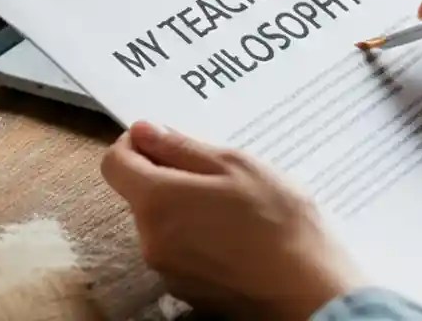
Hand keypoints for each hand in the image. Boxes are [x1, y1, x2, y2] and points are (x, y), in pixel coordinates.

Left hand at [101, 122, 362, 319]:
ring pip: (163, 223)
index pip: (115, 163)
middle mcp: (150, 239)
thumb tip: (144, 131)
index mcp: (158, 201)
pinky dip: (199, 237)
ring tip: (237, 209)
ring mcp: (166, 269)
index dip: (134, 143)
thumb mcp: (237, 166)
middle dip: (172, 177)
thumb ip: (183, 148)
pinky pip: (180, 251)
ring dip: (188, 208)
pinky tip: (236, 237)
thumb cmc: (279, 222)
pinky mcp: (184, 289)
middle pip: (142, 194)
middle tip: (222, 176)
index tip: (163, 138)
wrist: (306, 290)